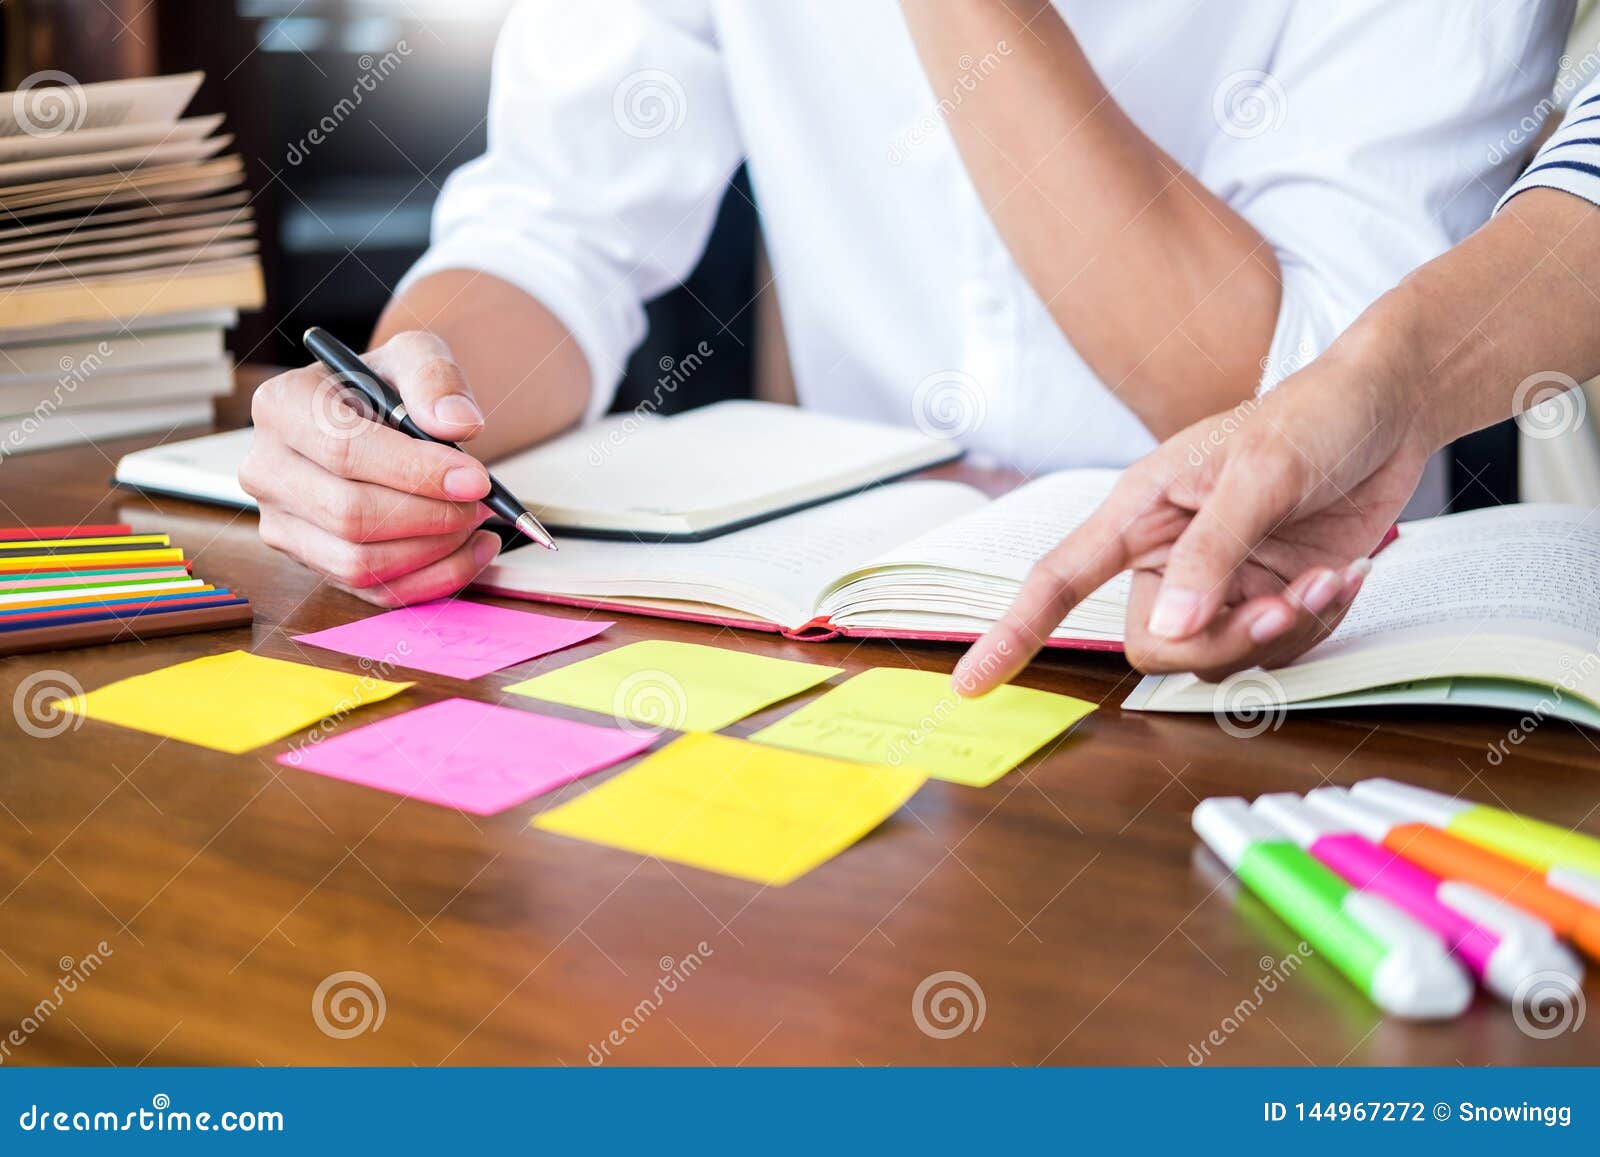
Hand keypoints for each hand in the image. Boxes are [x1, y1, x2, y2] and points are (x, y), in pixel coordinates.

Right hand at [240, 330, 501, 605]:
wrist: (372, 420)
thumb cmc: (388, 388)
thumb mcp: (415, 357)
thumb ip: (436, 378)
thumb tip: (458, 425)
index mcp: (281, 406)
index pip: (345, 451)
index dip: (417, 472)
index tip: (477, 479)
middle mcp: (266, 469)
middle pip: (349, 514)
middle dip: (430, 516)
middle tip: (481, 504)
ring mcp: (281, 523)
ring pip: (357, 563)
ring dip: (433, 551)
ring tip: (478, 522)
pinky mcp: (309, 562)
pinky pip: (372, 591)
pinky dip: (432, 579)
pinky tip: (471, 550)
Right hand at [954, 342, 1433, 691]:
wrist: (1392, 405)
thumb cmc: (1314, 413)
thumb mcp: (1260, 474)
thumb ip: (1212, 553)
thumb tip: (1174, 630)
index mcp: (1139, 512)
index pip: (1058, 580)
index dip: (1013, 633)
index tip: (971, 684)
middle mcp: (1170, 555)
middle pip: (1157, 645)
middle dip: (1221, 641)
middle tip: (1281, 608)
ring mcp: (1222, 582)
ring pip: (1220, 656)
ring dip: (1283, 630)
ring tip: (1329, 578)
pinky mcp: (1272, 596)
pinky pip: (1276, 649)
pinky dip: (1316, 624)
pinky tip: (1344, 576)